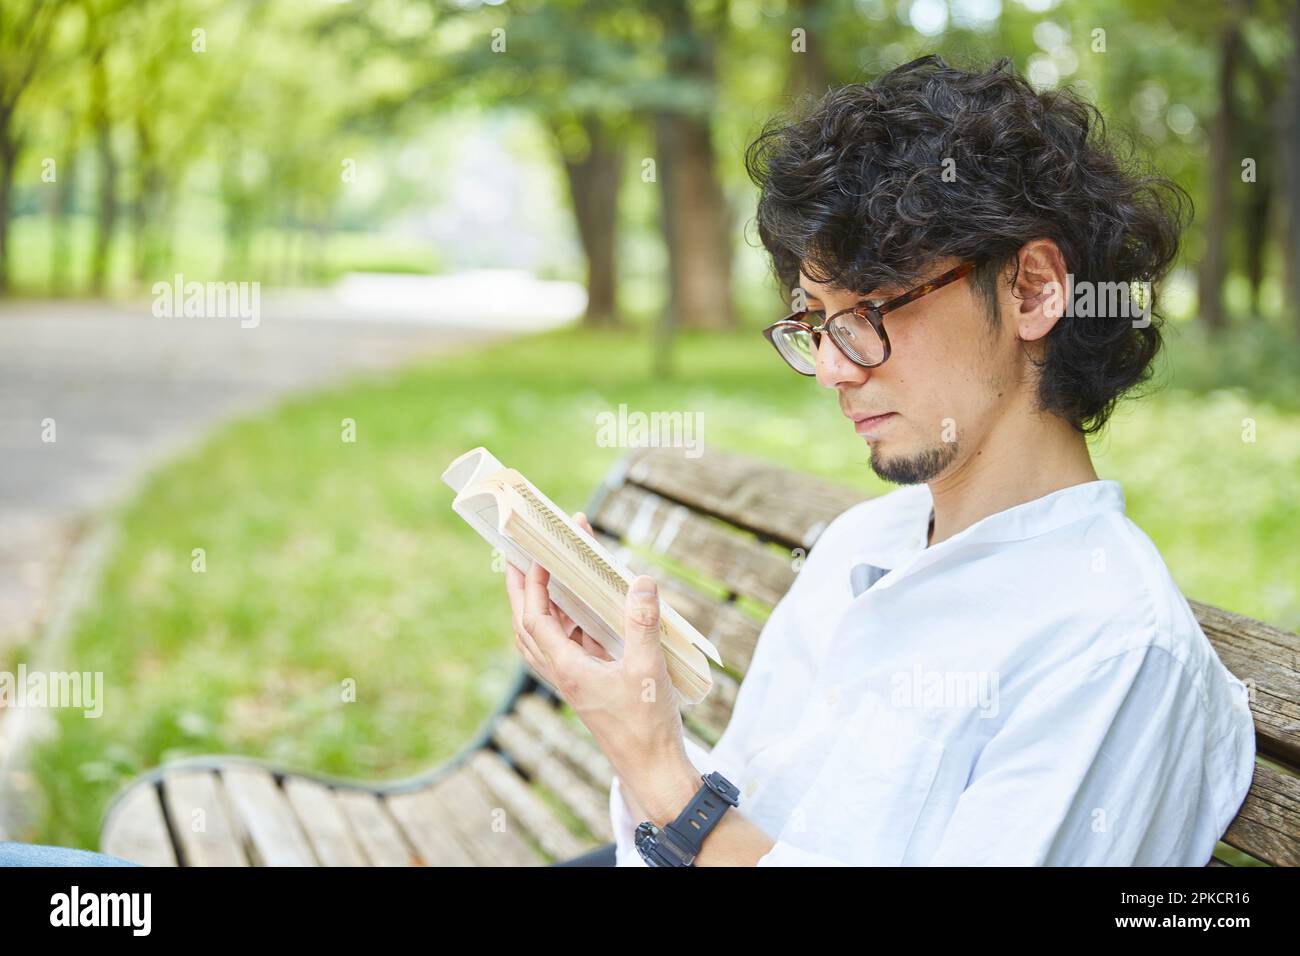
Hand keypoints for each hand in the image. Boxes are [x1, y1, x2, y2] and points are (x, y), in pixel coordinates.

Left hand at [504, 511, 695, 818]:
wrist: (652, 768)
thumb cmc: (648, 724)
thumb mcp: (648, 668)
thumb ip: (643, 623)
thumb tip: (642, 580)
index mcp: (568, 670)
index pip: (536, 619)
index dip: (533, 585)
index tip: (539, 555)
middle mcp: (563, 674)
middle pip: (527, 626)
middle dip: (519, 591)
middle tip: (515, 557)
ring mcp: (574, 681)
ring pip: (542, 638)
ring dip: (539, 606)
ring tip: (545, 577)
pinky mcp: (588, 685)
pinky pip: (565, 648)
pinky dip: (565, 624)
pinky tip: (584, 612)